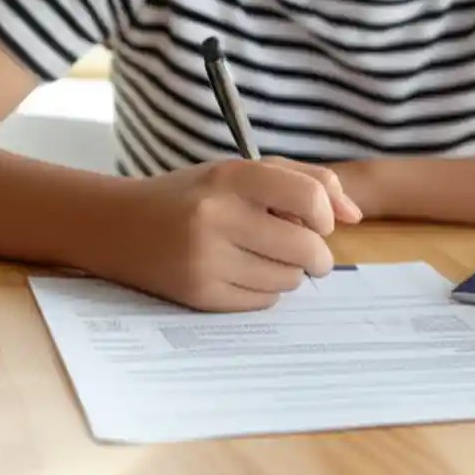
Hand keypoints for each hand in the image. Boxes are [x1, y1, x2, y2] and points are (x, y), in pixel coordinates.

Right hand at [90, 158, 362, 311]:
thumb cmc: (193, 195)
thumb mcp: (242, 172)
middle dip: (315, 254)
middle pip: (307, 250)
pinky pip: (264, 301)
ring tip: (258, 255)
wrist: (118, 226)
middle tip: (303, 250)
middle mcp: (217, 217)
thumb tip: (356, 216)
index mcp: (231, 177)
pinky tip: (237, 272)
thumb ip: (307, 181)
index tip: (318, 222)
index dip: (325, 216)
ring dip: (287, 271)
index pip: (309, 199)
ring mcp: (205, 259)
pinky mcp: (199, 295)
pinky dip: (262, 290)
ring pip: (289, 279)